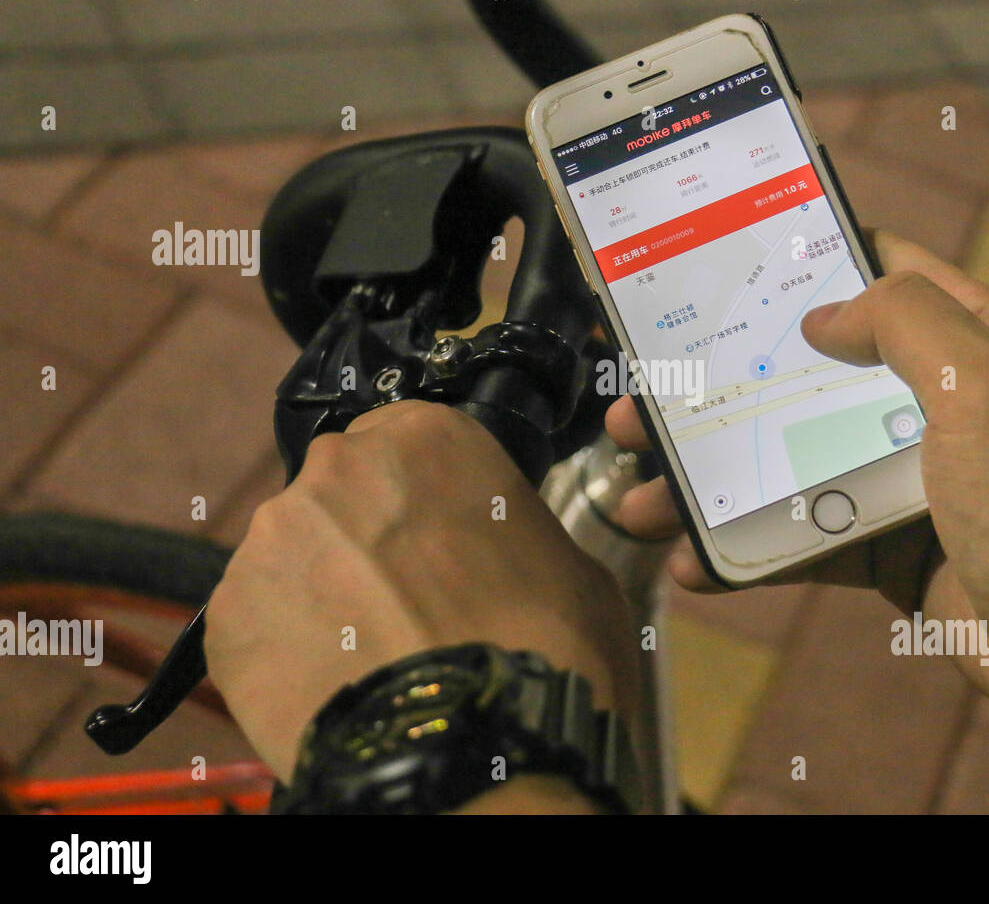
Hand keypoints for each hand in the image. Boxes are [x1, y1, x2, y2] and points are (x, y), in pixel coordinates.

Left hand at [205, 401, 639, 782]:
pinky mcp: (227, 614)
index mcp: (426, 436)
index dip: (425, 496)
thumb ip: (515, 533)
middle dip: (365, 534)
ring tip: (366, 652)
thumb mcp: (572, 565)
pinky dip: (286, 648)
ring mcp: (271, 540)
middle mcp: (336, 468)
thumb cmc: (546, 644)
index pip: (407, 441)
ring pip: (295, 555)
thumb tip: (503, 556)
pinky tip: (330, 685)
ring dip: (323, 589)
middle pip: (342, 492)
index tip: (440, 541)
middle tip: (404, 599)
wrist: (469, 742)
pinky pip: (259, 621)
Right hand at [607, 231, 988, 753]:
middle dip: (717, 386)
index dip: (794, 263)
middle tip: (641, 402)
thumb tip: (821, 315)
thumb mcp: (987, 389)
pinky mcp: (886, 545)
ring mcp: (903, 475)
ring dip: (711, 478)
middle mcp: (929, 398)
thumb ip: (907, 323)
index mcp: (965, 338)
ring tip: (639, 498)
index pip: (873, 269)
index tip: (712, 270)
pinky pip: (801, 536)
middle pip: (801, 372)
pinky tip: (694, 566)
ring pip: (786, 458)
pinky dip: (746, 550)